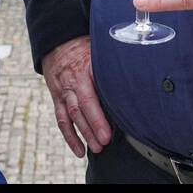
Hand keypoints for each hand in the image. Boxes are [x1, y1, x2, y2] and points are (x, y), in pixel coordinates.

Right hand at [41, 36, 110, 157]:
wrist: (57, 42)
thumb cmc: (84, 47)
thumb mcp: (98, 51)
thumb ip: (111, 67)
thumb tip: (135, 78)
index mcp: (84, 70)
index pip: (90, 96)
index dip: (98, 115)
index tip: (108, 131)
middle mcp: (72, 83)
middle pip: (80, 108)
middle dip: (92, 127)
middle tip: (104, 143)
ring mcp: (63, 92)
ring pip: (71, 116)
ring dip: (83, 134)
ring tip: (95, 149)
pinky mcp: (58, 99)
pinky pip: (61, 120)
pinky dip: (69, 137)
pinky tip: (79, 150)